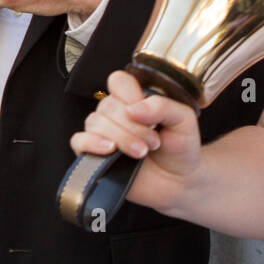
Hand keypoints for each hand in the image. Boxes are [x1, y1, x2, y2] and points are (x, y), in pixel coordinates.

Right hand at [70, 69, 202, 213]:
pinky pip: (79, 141)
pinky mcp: (93, 153)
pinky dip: (92, 143)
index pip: (118, 81)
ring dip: (122, 138)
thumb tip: (132, 108)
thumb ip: (163, 106)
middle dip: (134, 127)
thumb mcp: (184, 120)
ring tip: (142, 152)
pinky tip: (110, 149)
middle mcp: (114, 114)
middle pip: (108, 106)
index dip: (129, 93)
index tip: (145, 111)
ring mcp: (102, 133)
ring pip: (95, 122)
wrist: (180, 182)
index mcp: (133, 100)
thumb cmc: (181, 148)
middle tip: (154, 142)